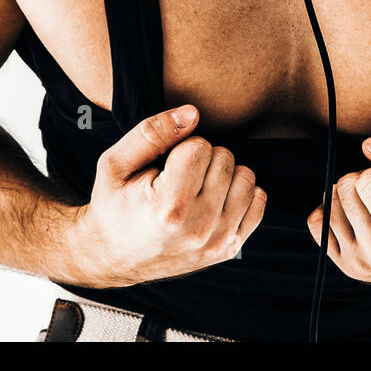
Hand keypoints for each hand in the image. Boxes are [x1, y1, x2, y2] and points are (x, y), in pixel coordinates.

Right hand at [69, 105, 265, 287]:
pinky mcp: (230, 248)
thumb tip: (192, 114)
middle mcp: (198, 228)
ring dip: (223, 175)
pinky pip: (257, 201)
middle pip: (225, 159)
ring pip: (246, 178)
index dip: (181, 148)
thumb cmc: (112, 206)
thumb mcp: (114, 164)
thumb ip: (151, 133)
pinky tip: (213, 200)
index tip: (165, 167)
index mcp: (168, 209)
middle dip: (202, 159)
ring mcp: (217, 241)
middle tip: (177, 179)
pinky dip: (239, 193)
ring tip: (195, 189)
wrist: (112, 257)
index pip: (200, 147)